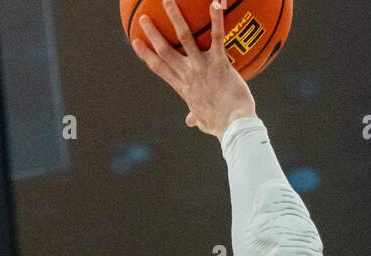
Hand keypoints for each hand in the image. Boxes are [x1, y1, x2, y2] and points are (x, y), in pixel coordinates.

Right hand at [132, 0, 255, 139]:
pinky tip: (214, 3)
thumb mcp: (203, 122)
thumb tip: (190, 121)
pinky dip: (216, 20)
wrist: (234, 127)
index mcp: (183, 88)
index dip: (146, 54)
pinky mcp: (219, 64)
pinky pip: (217, 37)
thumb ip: (195, 117)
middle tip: (143, 18)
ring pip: (184, 37)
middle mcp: (188, 75)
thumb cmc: (221, 126)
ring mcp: (202, 68)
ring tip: (167, 0)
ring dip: (175, 17)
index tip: (136, 42)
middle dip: (153, 33)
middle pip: (165, 50)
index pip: (160, 68)